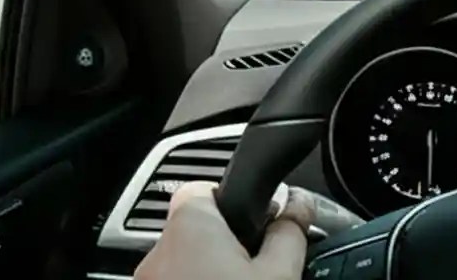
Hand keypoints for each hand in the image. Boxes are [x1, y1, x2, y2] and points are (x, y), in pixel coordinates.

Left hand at [134, 181, 315, 279]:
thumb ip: (289, 233)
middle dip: (226, 241)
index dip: (236, 199)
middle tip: (256, 267)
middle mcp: (158, 250)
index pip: (205, 186)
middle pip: (197, 227)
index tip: (259, 220)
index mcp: (189, 226)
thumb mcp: (278, 275)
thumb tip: (299, 205)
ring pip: (184, 261)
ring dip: (209, 268)